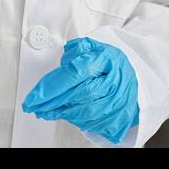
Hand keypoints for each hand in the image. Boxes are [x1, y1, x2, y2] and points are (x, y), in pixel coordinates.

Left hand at [21, 37, 138, 144]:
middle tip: (32, 104)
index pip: (76, 72)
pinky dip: (71, 118)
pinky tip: (60, 113)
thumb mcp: (96, 47)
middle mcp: (113, 82)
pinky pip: (90, 121)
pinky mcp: (116, 119)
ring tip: (43, 109)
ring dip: (59, 111)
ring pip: (82, 110)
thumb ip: (78, 49)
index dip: (53, 84)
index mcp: (107, 60)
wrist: (136, 81)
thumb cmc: (111, 64)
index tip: (35, 95)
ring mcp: (116, 103)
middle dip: (50, 101)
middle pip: (76, 94)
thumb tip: (64, 60)